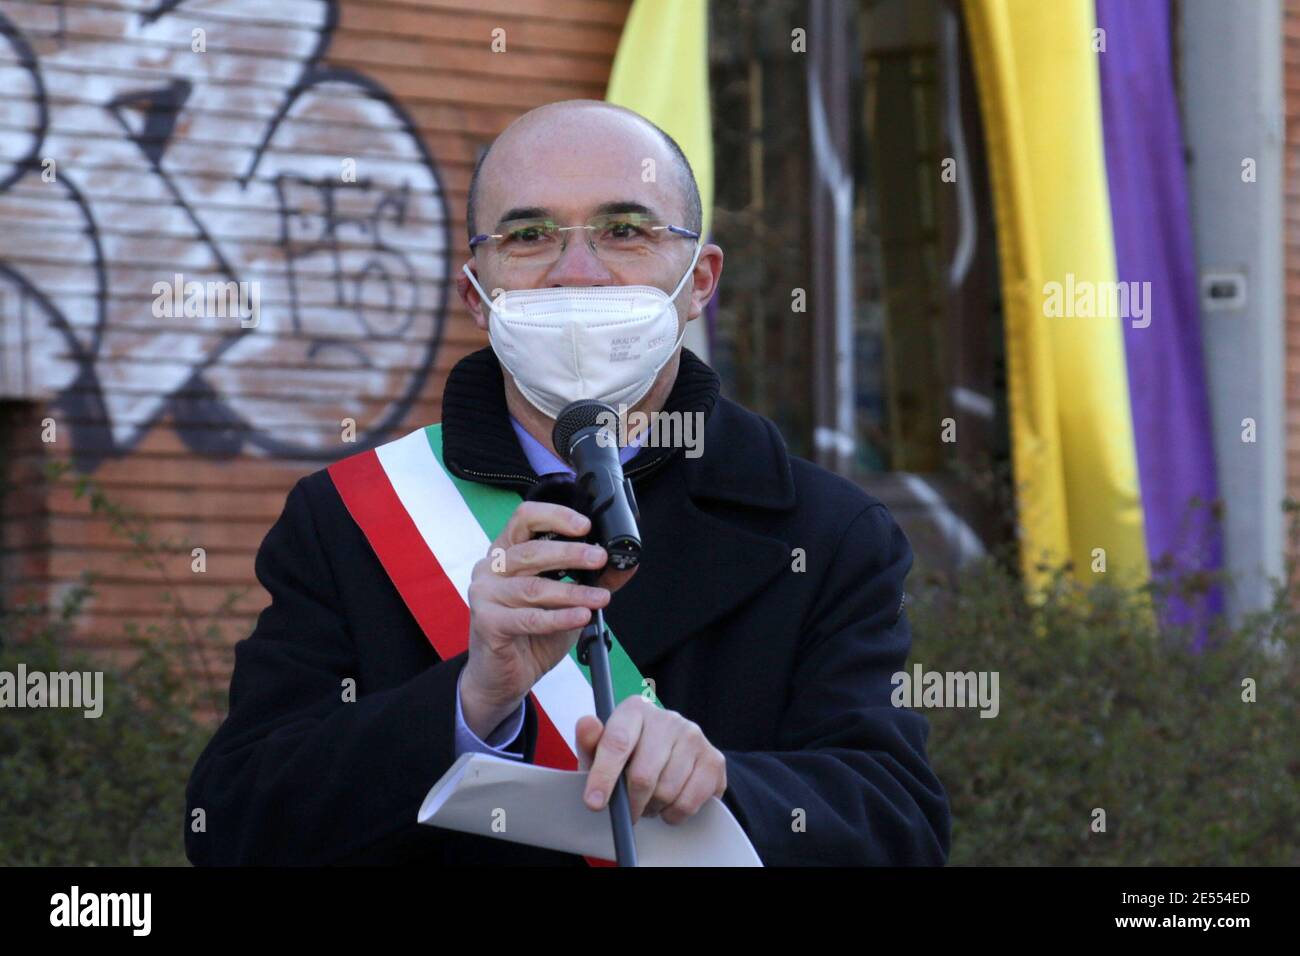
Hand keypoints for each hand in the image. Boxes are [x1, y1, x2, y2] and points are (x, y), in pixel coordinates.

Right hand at [461, 501, 637, 737]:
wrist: (502, 677)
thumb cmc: (530, 633)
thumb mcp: (566, 601)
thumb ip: (591, 581)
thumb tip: (623, 565)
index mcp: (507, 552)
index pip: (525, 518)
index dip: (555, 516)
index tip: (585, 526)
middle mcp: (491, 568)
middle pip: (531, 551)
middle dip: (571, 554)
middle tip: (599, 559)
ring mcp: (485, 594)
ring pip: (533, 587)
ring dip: (572, 592)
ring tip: (600, 598)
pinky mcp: (487, 622)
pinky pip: (529, 618)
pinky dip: (559, 618)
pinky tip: (580, 617)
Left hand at [576, 697, 726, 825]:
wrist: (669, 758)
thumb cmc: (627, 756)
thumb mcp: (600, 751)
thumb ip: (590, 741)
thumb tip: (587, 723)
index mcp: (635, 709)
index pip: (617, 743)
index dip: (603, 776)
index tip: (594, 803)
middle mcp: (668, 718)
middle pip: (643, 776)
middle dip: (631, 803)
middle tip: (627, 810)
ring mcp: (694, 736)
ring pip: (667, 792)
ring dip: (653, 808)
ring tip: (649, 801)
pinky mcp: (714, 759)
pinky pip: (689, 802)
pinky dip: (674, 814)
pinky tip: (669, 803)